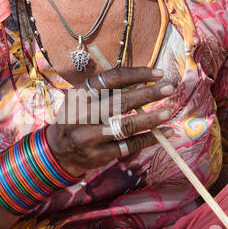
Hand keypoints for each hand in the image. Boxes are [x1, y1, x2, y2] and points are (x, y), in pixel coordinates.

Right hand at [45, 66, 175, 176]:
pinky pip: (129, 146)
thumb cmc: (77, 118)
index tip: (158, 73)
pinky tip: (165, 133)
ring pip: (126, 126)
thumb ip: (107, 90)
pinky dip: (149, 139)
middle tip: (170, 88)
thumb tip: (145, 82)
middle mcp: (83, 115)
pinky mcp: (99, 155)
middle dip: (148, 94)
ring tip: (168, 112)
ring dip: (150, 119)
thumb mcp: (83, 99)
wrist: (57, 151)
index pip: (112, 79)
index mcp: (80, 94)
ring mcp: (90, 137)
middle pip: (121, 102)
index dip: (137, 74)